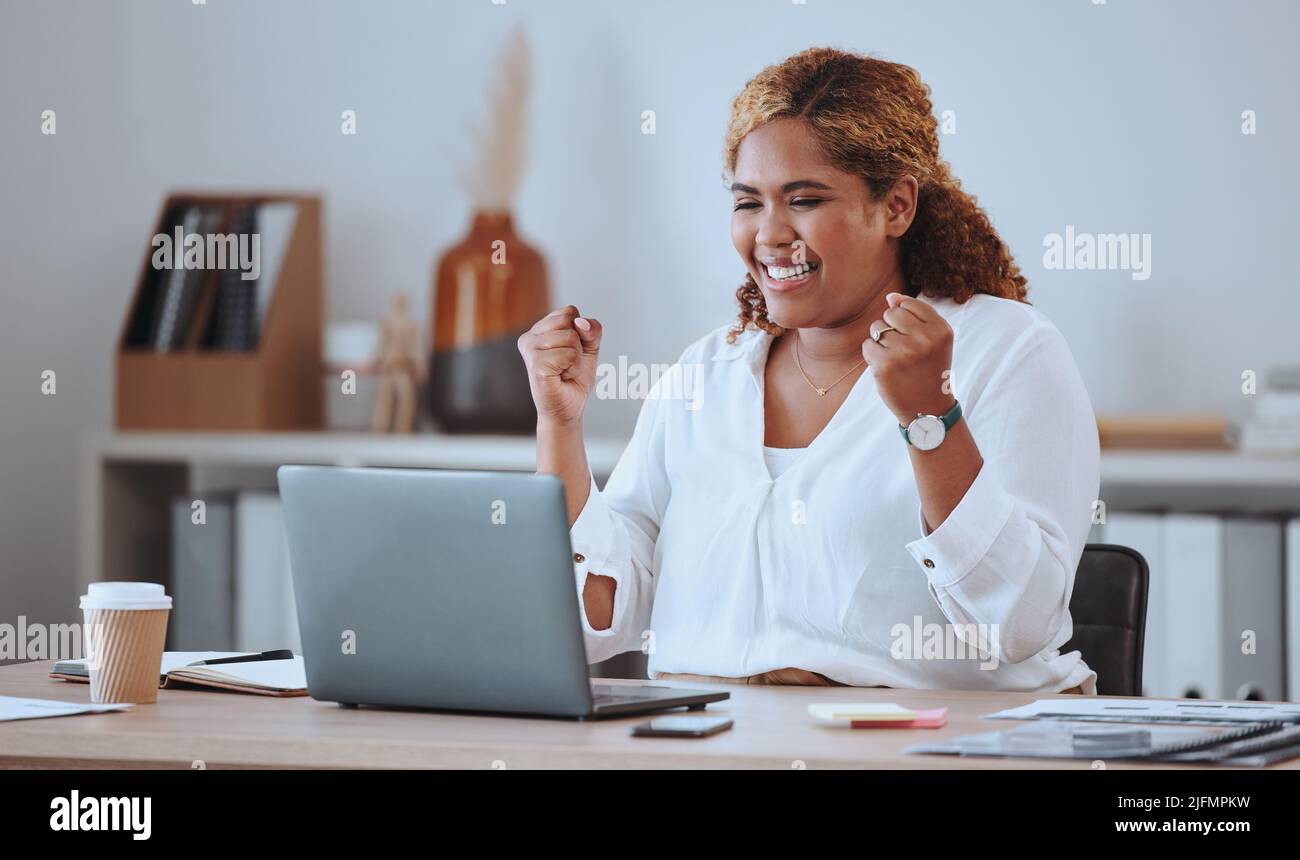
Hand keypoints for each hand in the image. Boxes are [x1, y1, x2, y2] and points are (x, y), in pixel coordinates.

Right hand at [517, 305, 602, 427]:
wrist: (568, 409)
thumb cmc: (574, 380)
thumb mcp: (589, 348)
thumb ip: (591, 330)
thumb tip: (580, 322)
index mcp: (539, 329)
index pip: (569, 312)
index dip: (580, 332)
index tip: (571, 352)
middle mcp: (529, 337)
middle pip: (569, 320)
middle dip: (578, 344)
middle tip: (567, 363)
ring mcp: (530, 350)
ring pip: (570, 337)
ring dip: (576, 358)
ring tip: (564, 371)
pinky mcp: (535, 364)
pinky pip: (569, 354)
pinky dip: (573, 367)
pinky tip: (561, 377)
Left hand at [861, 292, 955, 425]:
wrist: (928, 409)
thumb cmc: (928, 370)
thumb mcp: (933, 341)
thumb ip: (915, 315)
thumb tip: (891, 296)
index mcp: (941, 330)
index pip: (909, 304)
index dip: (904, 318)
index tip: (911, 336)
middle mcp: (925, 339)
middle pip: (891, 313)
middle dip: (890, 327)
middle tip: (902, 349)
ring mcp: (904, 352)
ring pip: (877, 329)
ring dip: (880, 342)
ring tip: (895, 359)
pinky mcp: (885, 365)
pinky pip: (867, 346)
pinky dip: (871, 356)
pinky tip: (885, 367)